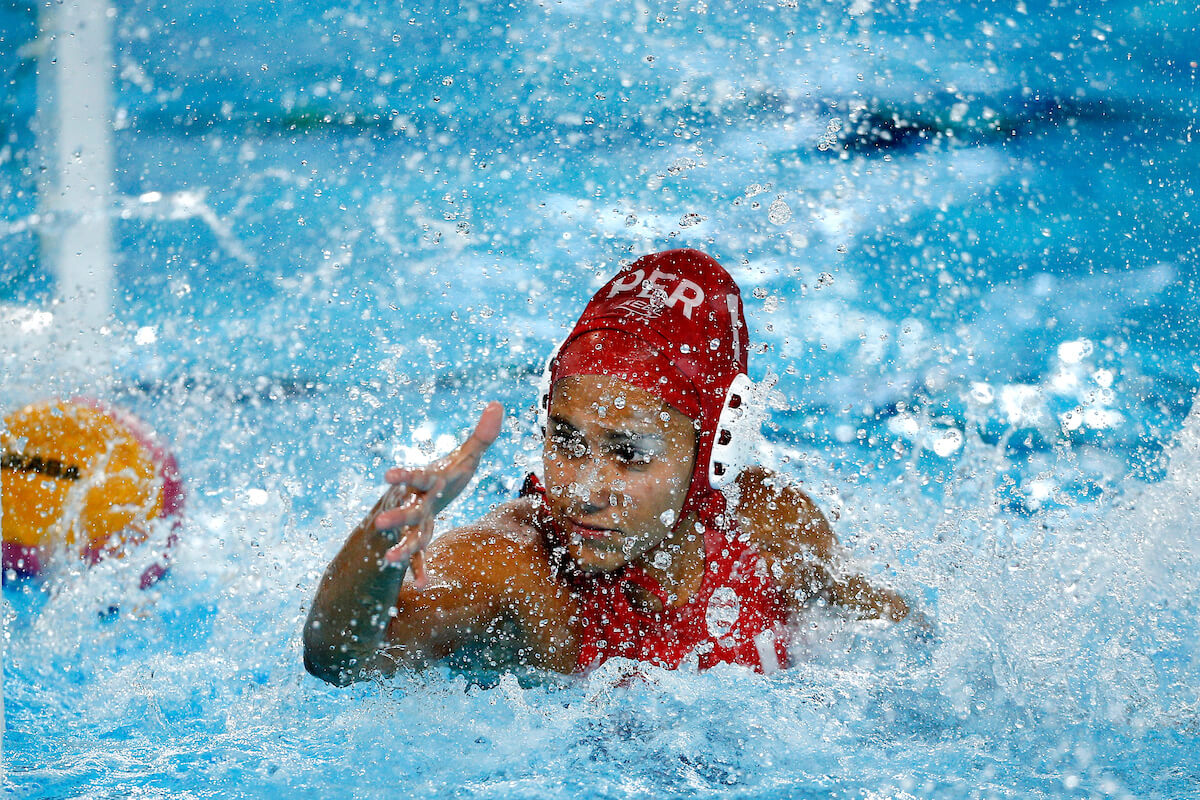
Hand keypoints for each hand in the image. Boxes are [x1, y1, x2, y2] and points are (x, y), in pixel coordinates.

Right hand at [373, 402, 503, 587]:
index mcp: (429, 480)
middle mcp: (418, 502)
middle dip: (395, 517)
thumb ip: (482, 435)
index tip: (388, 475)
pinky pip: (419, 557)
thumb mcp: (465, 457)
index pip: (418, 476)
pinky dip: (420, 569)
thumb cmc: (447, 476)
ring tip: (389, 559)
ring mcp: (417, 523)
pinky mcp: (420, 540)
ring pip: (409, 536)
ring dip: (401, 547)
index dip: (405, 474)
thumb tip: (498, 404)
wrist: (422, 497)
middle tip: (378, 523)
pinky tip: (423, 586)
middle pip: (408, 510)